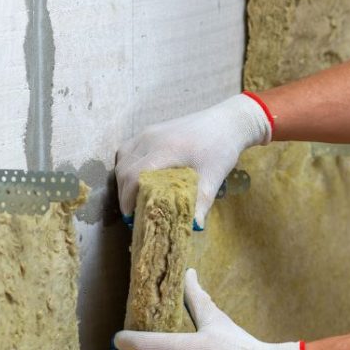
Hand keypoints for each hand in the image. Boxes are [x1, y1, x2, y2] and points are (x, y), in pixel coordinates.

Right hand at [115, 94, 271, 230]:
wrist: (227, 121)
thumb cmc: (220, 148)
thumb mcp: (213, 177)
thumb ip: (202, 202)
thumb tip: (195, 227)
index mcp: (165, 150)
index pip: (134, 176)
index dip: (127, 199)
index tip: (132, 217)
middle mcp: (150, 139)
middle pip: (123, 169)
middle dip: (124, 193)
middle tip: (133, 212)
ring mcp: (148, 132)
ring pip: (122, 159)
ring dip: (123, 180)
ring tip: (134, 197)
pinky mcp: (150, 130)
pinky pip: (128, 150)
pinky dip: (126, 166)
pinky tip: (136, 178)